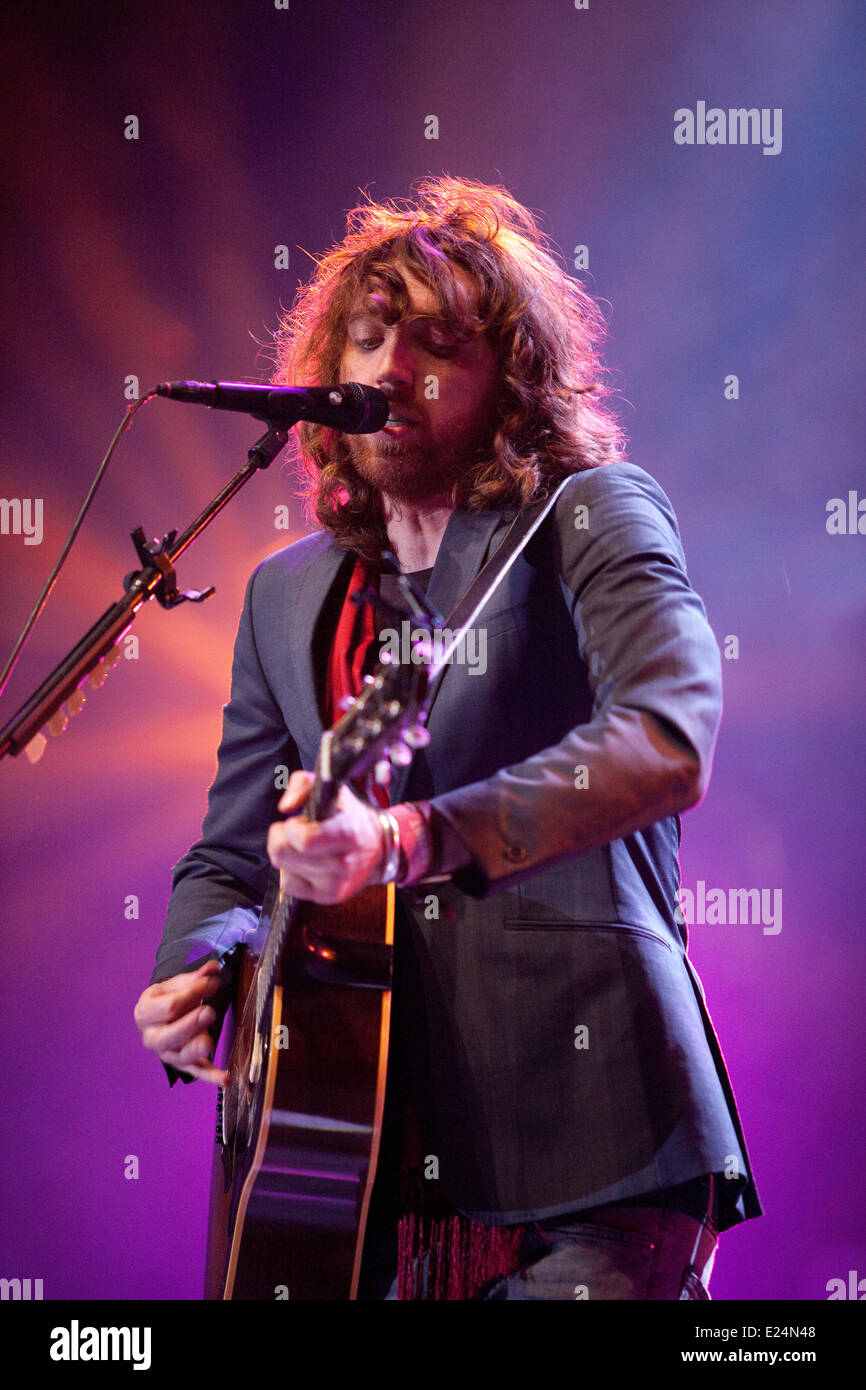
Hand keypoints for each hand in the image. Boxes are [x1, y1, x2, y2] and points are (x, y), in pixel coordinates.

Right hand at [134, 960, 228, 1085]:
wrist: (159, 1015)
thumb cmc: (167, 998)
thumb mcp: (176, 984)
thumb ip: (195, 977)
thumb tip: (213, 968)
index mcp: (145, 1012)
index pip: (168, 1006)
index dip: (191, 994)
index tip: (212, 983)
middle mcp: (152, 1037)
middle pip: (167, 1037)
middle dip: (189, 1025)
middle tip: (208, 1012)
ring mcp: (166, 1053)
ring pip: (179, 1058)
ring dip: (195, 1051)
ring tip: (209, 1043)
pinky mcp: (183, 1064)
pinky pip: (196, 1072)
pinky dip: (211, 1076)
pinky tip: (226, 1079)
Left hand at [266, 770, 385, 903]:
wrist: (379, 850)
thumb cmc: (352, 818)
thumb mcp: (335, 791)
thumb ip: (304, 784)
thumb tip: (285, 806)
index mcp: (346, 833)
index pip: (302, 839)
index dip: (291, 827)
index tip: (300, 821)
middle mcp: (342, 862)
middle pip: (283, 855)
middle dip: (280, 838)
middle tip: (294, 832)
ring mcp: (334, 883)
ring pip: (283, 869)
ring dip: (287, 854)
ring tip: (303, 847)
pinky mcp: (327, 897)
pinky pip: (289, 885)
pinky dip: (291, 872)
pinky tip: (305, 863)